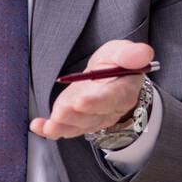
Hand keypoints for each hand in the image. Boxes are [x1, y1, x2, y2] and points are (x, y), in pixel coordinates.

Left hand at [30, 39, 153, 140]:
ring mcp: (91, 118)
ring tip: (49, 124)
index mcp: (123, 91)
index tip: (81, 100)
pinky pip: (64, 129)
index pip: (112, 98)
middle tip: (61, 112)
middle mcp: (108, 110)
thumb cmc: (116, 63)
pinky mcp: (76, 120)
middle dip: (76, 115)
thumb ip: (131, 53)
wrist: (108, 77)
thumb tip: (144, 53)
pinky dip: (49, 130)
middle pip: (93, 116)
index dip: (97, 101)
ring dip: (62, 126)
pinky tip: (37, 126)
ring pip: (78, 125)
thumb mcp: (122, 51)